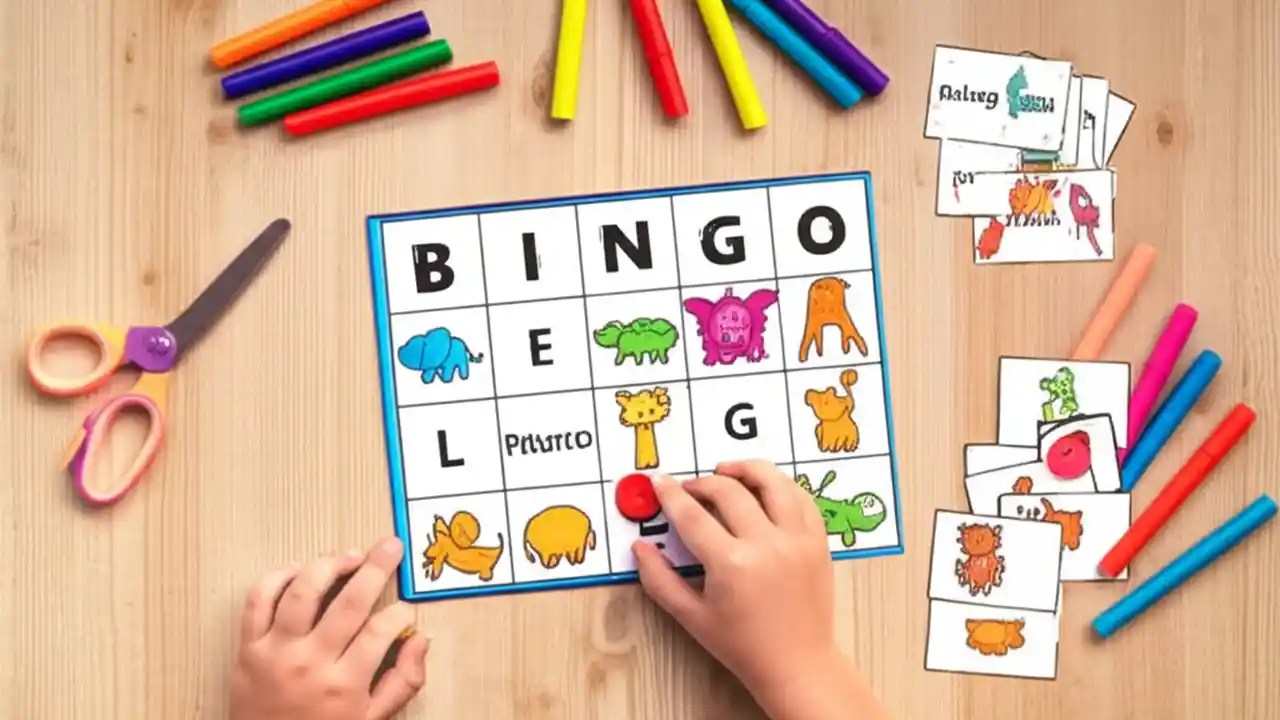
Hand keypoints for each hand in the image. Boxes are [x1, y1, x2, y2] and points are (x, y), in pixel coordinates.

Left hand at [230, 536, 430, 719]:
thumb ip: (402, 681)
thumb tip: (421, 640)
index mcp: (343, 685)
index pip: (379, 632)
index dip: (400, 614)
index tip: (405, 610)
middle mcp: (309, 664)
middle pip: (348, 603)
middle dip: (376, 568)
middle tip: (391, 547)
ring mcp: (275, 652)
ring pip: (302, 592)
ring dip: (328, 564)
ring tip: (349, 555)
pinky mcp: (247, 648)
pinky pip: (258, 600)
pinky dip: (278, 577)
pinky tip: (300, 570)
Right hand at [633, 461, 883, 719]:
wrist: (797, 664)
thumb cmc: (742, 645)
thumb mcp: (692, 617)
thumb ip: (660, 580)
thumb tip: (639, 547)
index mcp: (732, 565)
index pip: (693, 515)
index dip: (671, 495)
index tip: (660, 482)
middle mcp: (766, 544)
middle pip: (729, 491)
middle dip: (702, 483)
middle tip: (689, 489)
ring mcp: (797, 539)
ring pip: (772, 482)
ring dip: (746, 469)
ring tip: (727, 471)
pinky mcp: (818, 541)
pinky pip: (800, 497)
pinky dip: (780, 485)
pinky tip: (762, 489)